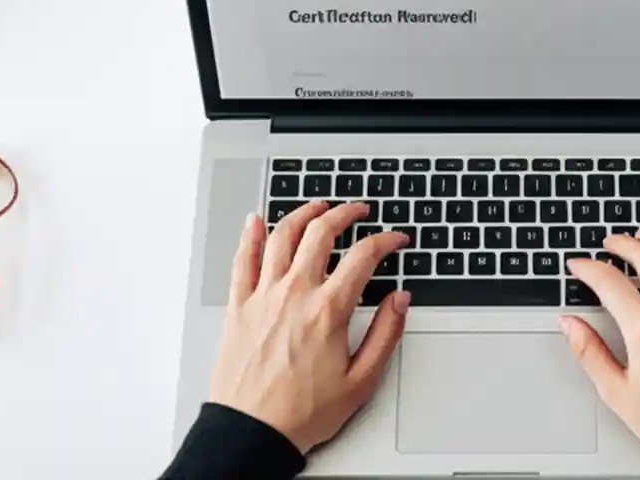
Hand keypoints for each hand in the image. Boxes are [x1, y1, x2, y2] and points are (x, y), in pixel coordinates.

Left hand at [209, 201, 409, 452]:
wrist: (251, 432)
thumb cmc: (301, 412)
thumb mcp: (361, 381)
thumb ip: (385, 334)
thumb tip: (400, 301)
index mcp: (328, 310)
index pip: (364, 255)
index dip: (386, 240)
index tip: (395, 239)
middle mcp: (294, 294)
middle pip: (321, 232)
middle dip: (345, 213)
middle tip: (358, 210)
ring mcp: (263, 297)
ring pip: (281, 236)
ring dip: (303, 213)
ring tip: (317, 206)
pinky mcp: (238, 307)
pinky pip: (242, 260)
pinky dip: (249, 235)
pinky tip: (255, 221)